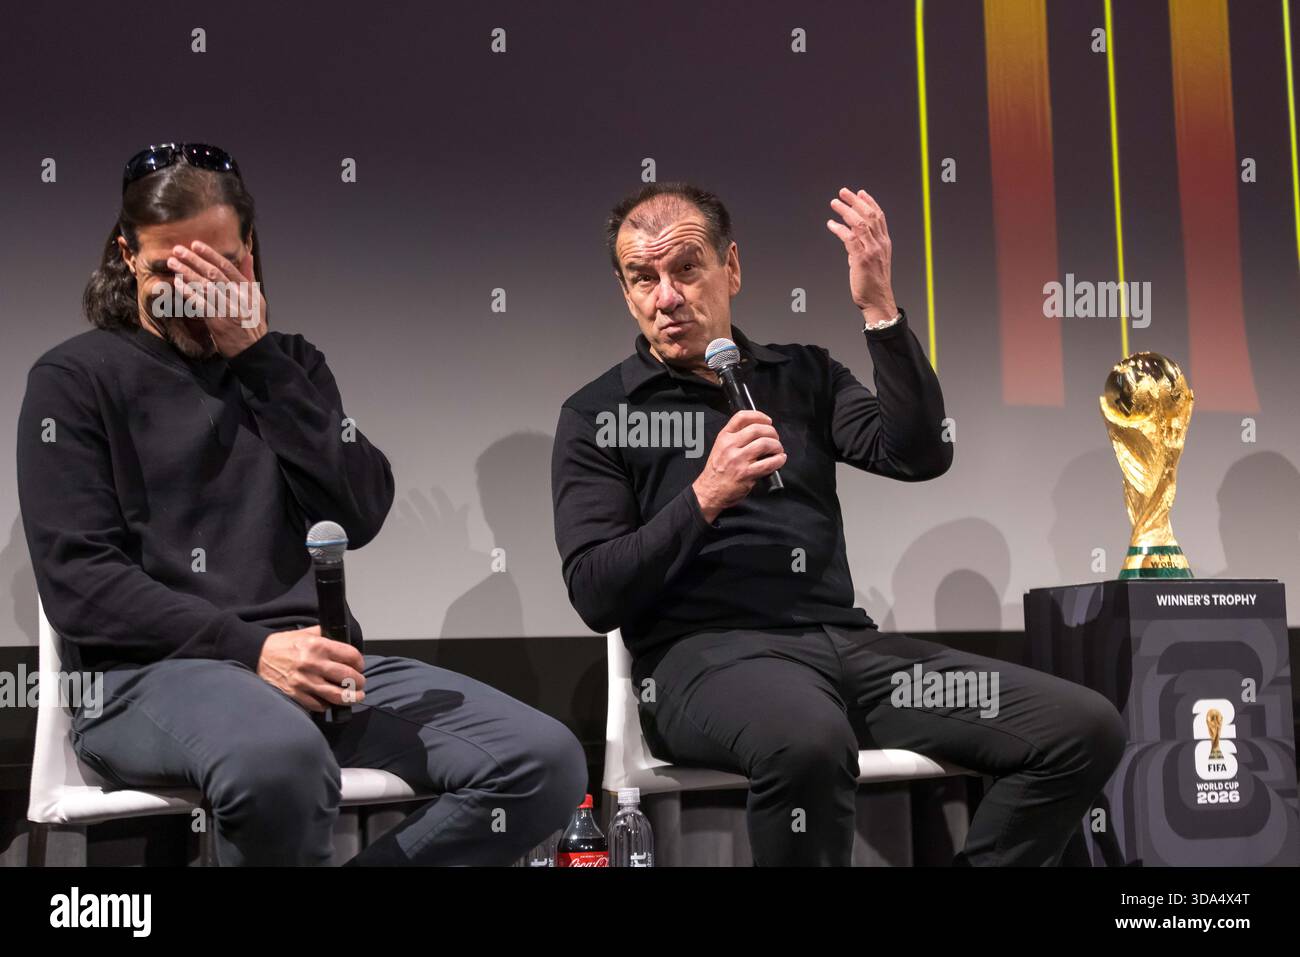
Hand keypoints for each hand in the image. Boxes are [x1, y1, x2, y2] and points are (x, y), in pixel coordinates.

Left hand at [166, 240, 267, 357]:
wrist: (254, 350)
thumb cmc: (253, 324)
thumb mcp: (257, 298)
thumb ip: (249, 276)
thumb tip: (247, 255)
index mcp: (248, 290)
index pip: (227, 267)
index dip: (210, 254)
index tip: (196, 245)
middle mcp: (238, 298)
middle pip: (213, 274)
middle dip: (194, 260)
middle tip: (178, 250)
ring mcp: (228, 310)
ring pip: (205, 287)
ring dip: (187, 273)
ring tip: (173, 263)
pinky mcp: (218, 322)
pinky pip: (200, 304)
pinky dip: (188, 292)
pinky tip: (177, 283)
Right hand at [256, 625, 365, 712]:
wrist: (258, 656)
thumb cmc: (283, 645)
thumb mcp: (306, 632)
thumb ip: (326, 635)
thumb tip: (345, 639)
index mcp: (318, 645)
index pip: (350, 655)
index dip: (360, 662)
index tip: (360, 666)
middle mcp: (313, 664)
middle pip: (348, 677)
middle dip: (359, 681)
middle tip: (361, 683)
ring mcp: (304, 681)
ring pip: (337, 695)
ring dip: (351, 698)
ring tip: (357, 696)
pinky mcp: (296, 695)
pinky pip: (319, 705)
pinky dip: (329, 704)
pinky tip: (332, 700)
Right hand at [691, 410, 786, 521]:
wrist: (709, 490)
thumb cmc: (717, 470)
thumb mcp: (720, 447)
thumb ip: (736, 437)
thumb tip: (759, 429)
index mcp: (724, 437)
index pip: (742, 417)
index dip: (759, 416)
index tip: (767, 421)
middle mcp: (730, 446)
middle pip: (757, 429)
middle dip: (772, 432)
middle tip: (775, 438)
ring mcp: (738, 460)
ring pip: (764, 444)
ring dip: (777, 446)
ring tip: (778, 450)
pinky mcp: (746, 474)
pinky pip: (768, 463)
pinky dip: (778, 460)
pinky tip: (779, 460)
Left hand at [825, 186, 897, 326]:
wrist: (878, 301)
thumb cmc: (873, 284)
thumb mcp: (872, 262)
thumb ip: (862, 248)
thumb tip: (850, 240)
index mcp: (884, 243)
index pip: (879, 217)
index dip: (870, 202)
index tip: (860, 192)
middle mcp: (880, 244)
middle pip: (869, 215)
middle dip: (856, 201)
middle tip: (843, 192)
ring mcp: (872, 251)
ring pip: (860, 223)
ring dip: (846, 211)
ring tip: (835, 203)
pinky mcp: (861, 259)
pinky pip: (849, 238)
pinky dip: (839, 229)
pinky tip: (831, 224)